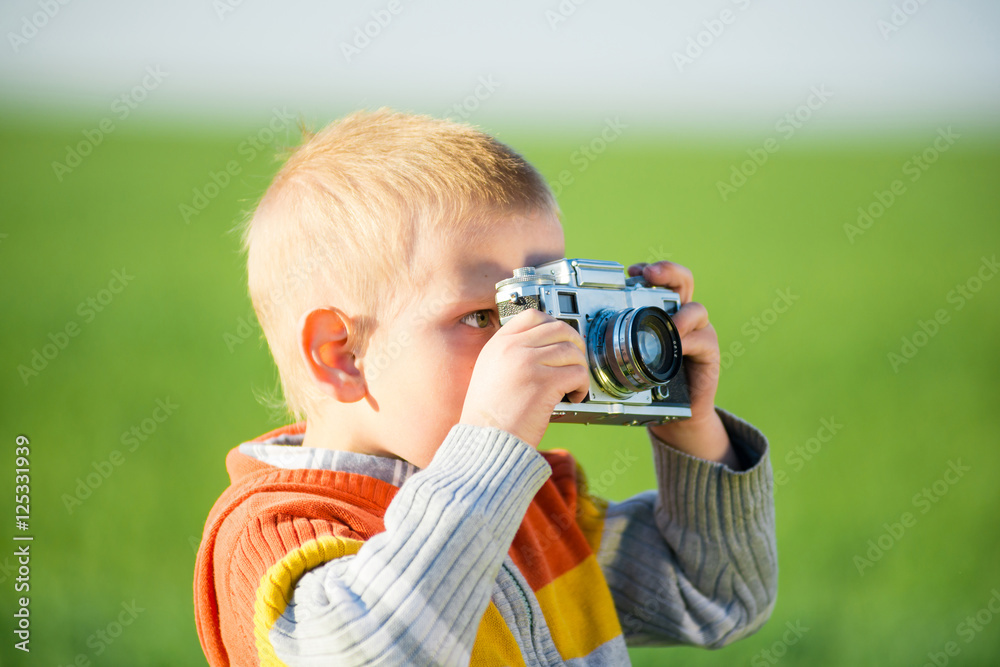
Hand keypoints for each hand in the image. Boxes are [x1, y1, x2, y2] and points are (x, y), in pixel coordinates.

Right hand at [460, 309, 589, 447]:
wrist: (484, 442)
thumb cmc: (488, 417)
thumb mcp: (489, 372)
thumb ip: (511, 355)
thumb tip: (545, 348)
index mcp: (498, 344)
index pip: (533, 316)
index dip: (554, 326)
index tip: (562, 341)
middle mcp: (513, 348)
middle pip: (559, 329)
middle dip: (575, 345)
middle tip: (575, 362)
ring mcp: (528, 363)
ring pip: (572, 352)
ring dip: (579, 369)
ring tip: (573, 386)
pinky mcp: (544, 383)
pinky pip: (578, 374)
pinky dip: (582, 386)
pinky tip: (573, 397)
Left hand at [627, 261, 739, 467]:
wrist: (672, 417)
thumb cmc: (647, 384)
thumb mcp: (625, 360)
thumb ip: (607, 344)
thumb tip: (571, 334)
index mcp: (659, 313)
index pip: (659, 281)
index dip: (648, 271)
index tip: (631, 270)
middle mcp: (679, 317)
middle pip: (682, 282)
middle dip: (669, 272)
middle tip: (652, 275)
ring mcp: (696, 333)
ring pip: (696, 310)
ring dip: (681, 314)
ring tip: (669, 323)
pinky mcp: (708, 353)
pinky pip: (703, 340)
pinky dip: (690, 341)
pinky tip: (679, 347)